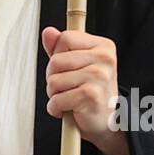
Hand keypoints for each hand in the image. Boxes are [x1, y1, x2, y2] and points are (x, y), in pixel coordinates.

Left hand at [43, 27, 139, 154]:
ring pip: (53, 81)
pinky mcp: (90, 96)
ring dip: (54, 95)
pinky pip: (56, 100)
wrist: (106, 122)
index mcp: (103, 47)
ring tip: (69, 98)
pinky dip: (56, 109)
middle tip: (68, 88)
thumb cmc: (90, 93)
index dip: (57, 55)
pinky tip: (68, 110)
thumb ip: (60, 48)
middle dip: (53, 78)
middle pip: (55, 60)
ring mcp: (99, 77)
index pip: (65, 38)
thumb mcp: (76, 66)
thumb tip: (47, 32)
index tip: (67, 68)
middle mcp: (104, 59)